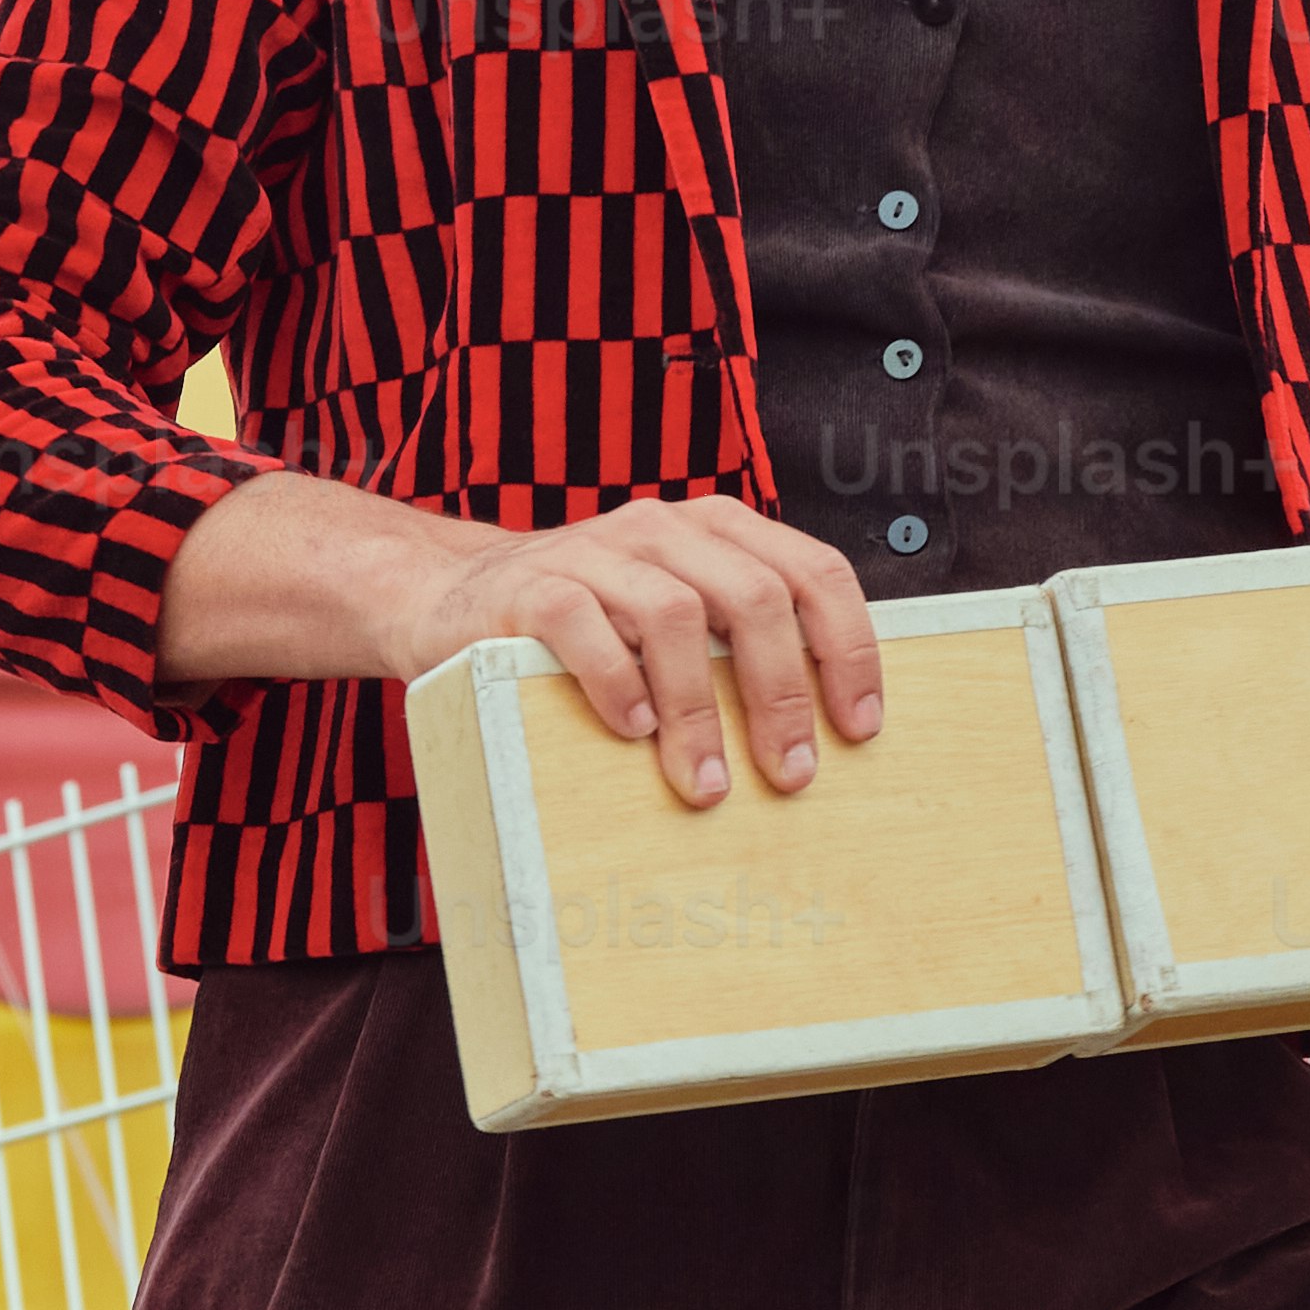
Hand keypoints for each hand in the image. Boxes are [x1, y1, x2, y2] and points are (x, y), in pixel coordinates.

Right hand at [159, 471, 885, 805]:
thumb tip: (822, 739)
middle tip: (788, 774)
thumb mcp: (671, 624)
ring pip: (674, 615)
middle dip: (782, 693)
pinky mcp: (529, 586)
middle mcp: (663, 528)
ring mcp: (594, 551)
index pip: (813, 571)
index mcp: (717, 531)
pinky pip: (583, 625)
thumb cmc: (585, 631)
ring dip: (699, 710)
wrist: (450, 602)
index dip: (847, 648)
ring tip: (706, 781)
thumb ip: (733, 649)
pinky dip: (616, 683)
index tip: (860, 727)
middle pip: (754, 596)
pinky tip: (629, 733)